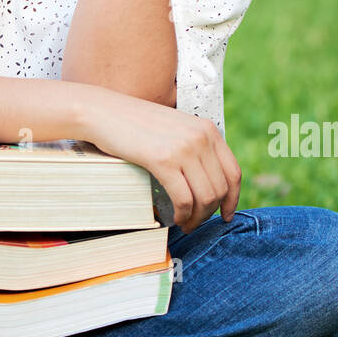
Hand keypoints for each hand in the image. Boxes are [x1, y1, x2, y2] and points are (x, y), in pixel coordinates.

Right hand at [83, 86, 240, 232]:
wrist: (104, 112)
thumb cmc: (134, 124)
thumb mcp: (175, 129)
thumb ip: (194, 147)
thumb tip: (206, 180)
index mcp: (207, 129)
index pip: (233, 172)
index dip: (233, 199)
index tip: (226, 215)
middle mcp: (201, 137)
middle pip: (221, 189)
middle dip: (211, 213)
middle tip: (196, 224)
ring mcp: (184, 148)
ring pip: (205, 197)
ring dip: (197, 217)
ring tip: (186, 224)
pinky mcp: (164, 160)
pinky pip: (184, 199)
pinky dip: (183, 214)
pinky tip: (175, 218)